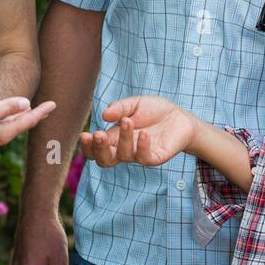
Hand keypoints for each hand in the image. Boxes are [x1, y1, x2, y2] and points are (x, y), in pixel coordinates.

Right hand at [0, 96, 56, 153]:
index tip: (54, 104)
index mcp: (5, 132)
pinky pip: (3, 127)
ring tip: (33, 112)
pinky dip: (11, 120)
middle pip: (23, 125)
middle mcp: (0, 138)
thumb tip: (26, 104)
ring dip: (23, 119)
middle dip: (36, 116)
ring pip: (13, 126)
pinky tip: (9, 117)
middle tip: (48, 108)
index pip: (29, 120)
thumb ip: (8, 107)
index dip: (42, 111)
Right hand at [77, 95, 196, 167]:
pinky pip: (145, 157)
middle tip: (99, 134)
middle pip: (104, 160)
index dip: (87, 146)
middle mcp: (124, 149)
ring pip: (124, 155)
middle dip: (98, 149)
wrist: (179, 116)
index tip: (85, 134)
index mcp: (114, 138)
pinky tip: (144, 133)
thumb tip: (104, 115)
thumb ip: (119, 108)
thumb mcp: (134, 104)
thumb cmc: (154, 111)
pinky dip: (142, 146)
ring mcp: (139, 155)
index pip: (95, 149)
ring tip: (128, 121)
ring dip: (123, 139)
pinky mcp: (155, 157)